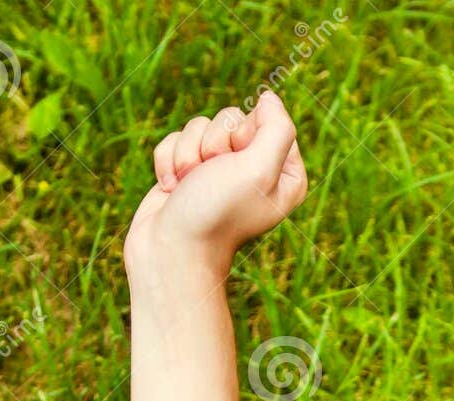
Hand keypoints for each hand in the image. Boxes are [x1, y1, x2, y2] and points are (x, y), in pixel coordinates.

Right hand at [123, 90, 307, 284]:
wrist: (170, 250)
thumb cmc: (217, 213)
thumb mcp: (260, 169)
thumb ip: (276, 128)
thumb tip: (268, 98)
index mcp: (284, 175)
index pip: (268, 119)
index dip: (247, 134)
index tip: (240, 164)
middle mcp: (254, 172)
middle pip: (231, 119)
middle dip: (214, 143)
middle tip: (212, 177)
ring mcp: (218, 172)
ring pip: (199, 126)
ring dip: (188, 154)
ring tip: (190, 187)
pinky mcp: (187, 173)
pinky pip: (175, 140)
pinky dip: (169, 161)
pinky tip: (173, 189)